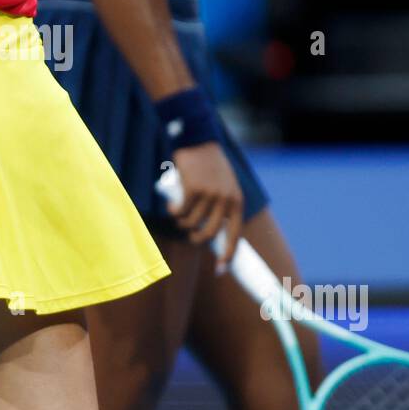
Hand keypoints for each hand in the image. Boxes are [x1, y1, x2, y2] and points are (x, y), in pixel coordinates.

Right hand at [166, 142, 243, 265]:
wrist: (199, 140)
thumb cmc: (210, 166)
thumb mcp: (224, 185)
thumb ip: (220, 205)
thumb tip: (210, 232)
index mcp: (236, 201)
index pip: (235, 234)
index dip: (228, 254)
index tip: (221, 269)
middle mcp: (225, 199)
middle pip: (209, 233)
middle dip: (197, 239)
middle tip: (191, 235)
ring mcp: (209, 194)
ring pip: (191, 222)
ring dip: (182, 223)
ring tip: (179, 215)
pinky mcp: (193, 189)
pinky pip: (180, 211)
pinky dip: (174, 212)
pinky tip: (172, 207)